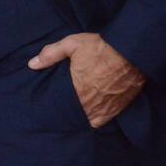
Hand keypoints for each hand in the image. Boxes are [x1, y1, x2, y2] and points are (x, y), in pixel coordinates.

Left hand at [28, 33, 145, 127]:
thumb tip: (32, 64)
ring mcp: (106, 107)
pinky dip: (95, 119)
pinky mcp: (118, 108)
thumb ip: (51, 54)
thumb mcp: (72, 44)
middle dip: (67, 113)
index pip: (61, 107)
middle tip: (61, 109)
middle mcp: (91, 102)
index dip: (55, 108)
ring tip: (73, 112)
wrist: (133, 52)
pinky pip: (103, 121)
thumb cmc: (101, 47)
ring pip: (88, 120)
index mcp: (78, 89)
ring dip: (81, 117)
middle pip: (74, 115)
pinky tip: (89, 114)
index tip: (50, 106)